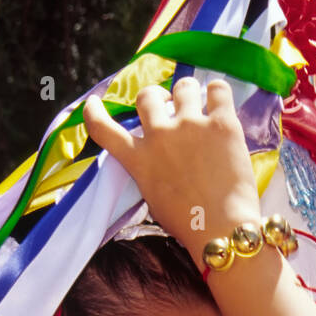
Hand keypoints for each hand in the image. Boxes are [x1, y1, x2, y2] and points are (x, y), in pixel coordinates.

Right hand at [82, 77, 261, 244]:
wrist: (220, 228)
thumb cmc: (187, 223)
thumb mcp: (153, 199)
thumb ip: (149, 172)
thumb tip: (157, 159)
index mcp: (139, 159)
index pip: (104, 129)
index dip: (95, 112)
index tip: (94, 103)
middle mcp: (160, 136)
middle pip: (147, 96)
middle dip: (156, 98)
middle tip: (169, 105)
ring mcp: (190, 126)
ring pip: (184, 87)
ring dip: (188, 93)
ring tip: (198, 103)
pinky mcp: (221, 124)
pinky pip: (219, 89)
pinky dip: (218, 92)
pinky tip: (220, 100)